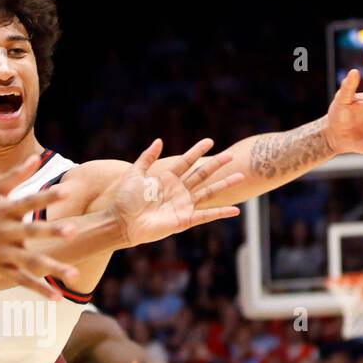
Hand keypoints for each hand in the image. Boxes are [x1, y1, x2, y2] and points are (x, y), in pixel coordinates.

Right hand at [0, 154, 77, 298]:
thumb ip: (16, 175)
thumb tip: (36, 157)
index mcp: (4, 209)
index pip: (30, 200)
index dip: (48, 196)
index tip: (67, 190)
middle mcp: (4, 230)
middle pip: (32, 231)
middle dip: (52, 231)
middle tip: (73, 230)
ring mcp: (1, 251)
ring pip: (30, 262)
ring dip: (53, 268)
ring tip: (75, 276)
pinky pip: (21, 280)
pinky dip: (38, 289)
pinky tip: (56, 297)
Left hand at [112, 139, 245, 245]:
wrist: (123, 222)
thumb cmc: (126, 200)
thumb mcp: (135, 173)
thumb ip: (147, 157)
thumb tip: (159, 140)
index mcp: (167, 179)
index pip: (186, 162)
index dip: (197, 151)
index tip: (209, 141)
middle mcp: (178, 191)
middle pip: (201, 175)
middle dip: (216, 165)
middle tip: (230, 155)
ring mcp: (183, 205)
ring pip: (209, 192)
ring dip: (224, 185)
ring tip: (239, 177)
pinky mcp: (185, 220)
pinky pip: (207, 215)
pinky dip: (221, 213)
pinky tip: (235, 211)